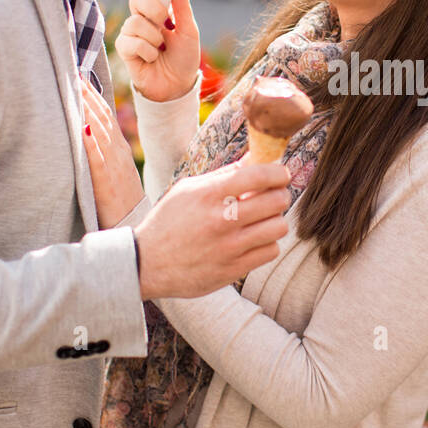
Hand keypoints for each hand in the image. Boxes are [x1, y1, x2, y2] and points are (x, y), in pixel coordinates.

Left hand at [80, 78, 144, 228]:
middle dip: (86, 93)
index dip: (92, 94)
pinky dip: (90, 141)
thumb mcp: (113, 170)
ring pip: (98, 130)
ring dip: (86, 108)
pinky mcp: (105, 180)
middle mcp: (117, 150)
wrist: (134, 225)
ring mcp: (113, 164)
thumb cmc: (119, 200)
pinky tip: (82, 127)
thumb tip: (86, 132)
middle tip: (71, 71)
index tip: (78, 75)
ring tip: (74, 88)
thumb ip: (101, 152)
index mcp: (118, 147)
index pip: (104, 114)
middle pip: (100, 116)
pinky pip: (96, 158)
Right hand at [113, 0, 200, 102]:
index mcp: (158, 7)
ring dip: (155, 37)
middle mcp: (142, 16)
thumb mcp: (189, 30)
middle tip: (166, 22)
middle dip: (154, 8)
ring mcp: (131, 32)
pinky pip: (131, 41)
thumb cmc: (184, 57)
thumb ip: (182, 4)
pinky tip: (153, 58)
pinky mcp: (124, 48)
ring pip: (135, 21)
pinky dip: (147, 50)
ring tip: (162, 48)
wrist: (178, 85)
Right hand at [134, 160, 291, 300]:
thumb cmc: (169, 221)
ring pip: (278, 227)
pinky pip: (270, 251)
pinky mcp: (233, 269)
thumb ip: (224, 175)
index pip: (257, 176)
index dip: (278, 172)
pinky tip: (255, 240)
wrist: (146, 263)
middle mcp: (221, 220)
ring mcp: (228, 247)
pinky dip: (267, 244)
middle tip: (274, 196)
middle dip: (280, 195)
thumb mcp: (188, 190)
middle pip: (275, 201)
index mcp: (208, 195)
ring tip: (263, 220)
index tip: (281, 174)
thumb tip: (256, 157)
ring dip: (275, 221)